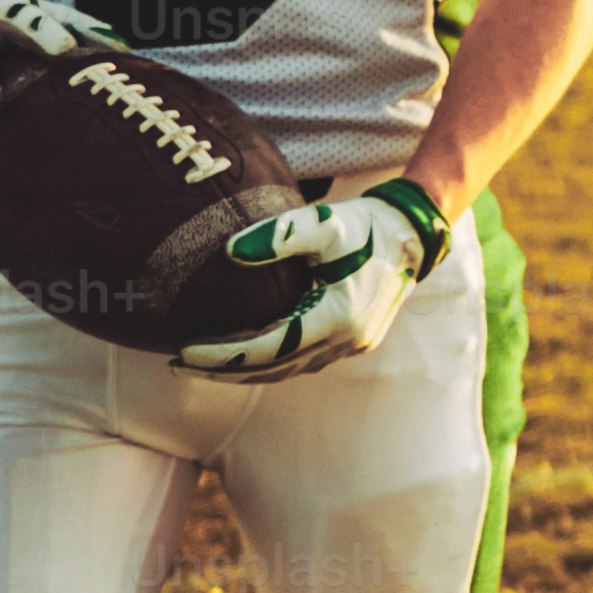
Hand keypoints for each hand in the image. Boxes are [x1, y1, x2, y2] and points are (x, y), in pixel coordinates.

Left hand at [179, 180, 453, 382]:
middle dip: (224, 371)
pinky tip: (245, 352)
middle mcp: (347, 340)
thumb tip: (229, 252)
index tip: (184, 351)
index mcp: (339, 316)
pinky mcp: (353, 341)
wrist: (413, 236)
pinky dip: (269, 362)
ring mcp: (352, 345)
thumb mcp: (324, 222)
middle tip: (179, 365)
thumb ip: (278, 234)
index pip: (269, 348)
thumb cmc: (366, 226)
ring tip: (203, 363)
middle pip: (274, 369)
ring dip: (245, 371)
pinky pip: (302, 361)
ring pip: (288, 370)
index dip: (224, 355)